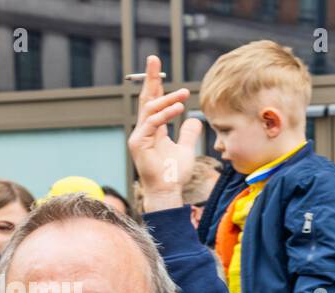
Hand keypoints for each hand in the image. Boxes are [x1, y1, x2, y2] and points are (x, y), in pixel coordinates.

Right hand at [128, 54, 201, 212]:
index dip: (155, 83)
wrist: (168, 192)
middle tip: (154, 58)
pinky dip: (166, 114)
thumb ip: (188, 133)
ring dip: (167, 98)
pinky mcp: (138, 143)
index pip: (153, 101)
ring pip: (150, 109)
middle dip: (150, 77)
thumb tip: (196, 119)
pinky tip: (179, 108)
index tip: (158, 66)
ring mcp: (139, 136)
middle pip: (146, 98)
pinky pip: (153, 123)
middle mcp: (143, 129)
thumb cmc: (174, 174)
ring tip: (183, 93)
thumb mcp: (186, 149)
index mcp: (152, 129)